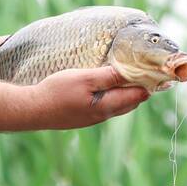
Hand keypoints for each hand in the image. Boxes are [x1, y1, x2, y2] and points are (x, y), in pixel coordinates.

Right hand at [28, 65, 150, 129]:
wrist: (32, 110)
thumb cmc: (57, 92)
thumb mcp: (85, 78)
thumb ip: (109, 77)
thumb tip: (132, 73)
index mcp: (108, 106)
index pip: (139, 95)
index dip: (148, 82)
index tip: (153, 67)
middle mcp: (104, 115)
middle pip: (131, 101)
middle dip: (139, 86)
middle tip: (143, 67)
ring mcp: (93, 118)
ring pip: (119, 104)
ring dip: (125, 90)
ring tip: (126, 73)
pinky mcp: (84, 117)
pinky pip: (106, 106)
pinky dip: (112, 94)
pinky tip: (105, 84)